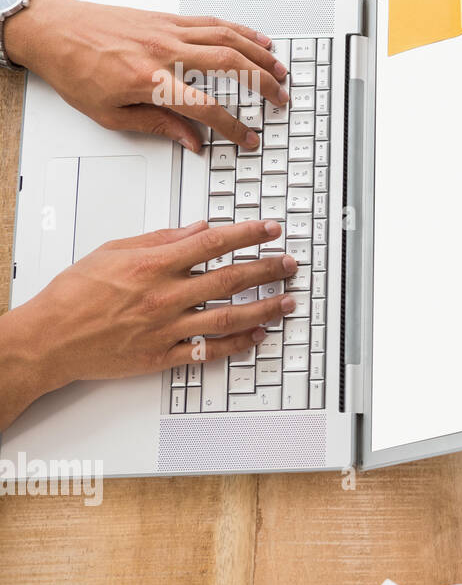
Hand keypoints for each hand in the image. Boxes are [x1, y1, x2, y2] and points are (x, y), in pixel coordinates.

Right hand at [4, 220, 297, 397]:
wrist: (49, 338)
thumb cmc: (74, 293)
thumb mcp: (113, 250)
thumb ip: (160, 238)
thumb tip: (197, 228)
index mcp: (153, 265)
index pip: (213, 244)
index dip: (248, 235)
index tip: (270, 230)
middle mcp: (165, 296)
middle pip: (230, 279)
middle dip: (267, 270)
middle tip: (290, 264)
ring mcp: (166, 328)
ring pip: (228, 317)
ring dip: (264, 309)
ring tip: (287, 301)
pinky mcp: (162, 356)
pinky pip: (208, 351)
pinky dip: (237, 345)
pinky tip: (257, 336)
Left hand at [5, 0, 288, 151]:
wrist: (52, 30)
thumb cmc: (75, 70)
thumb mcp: (110, 113)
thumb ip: (158, 126)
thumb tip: (192, 142)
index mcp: (150, 80)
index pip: (206, 107)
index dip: (233, 126)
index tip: (249, 138)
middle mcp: (166, 52)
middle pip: (231, 65)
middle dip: (264, 83)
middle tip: (282, 99)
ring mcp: (169, 31)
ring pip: (229, 38)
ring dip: (261, 55)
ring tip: (281, 70)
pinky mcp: (168, 19)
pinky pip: (214, 23)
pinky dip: (241, 31)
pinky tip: (256, 39)